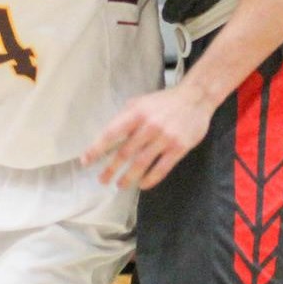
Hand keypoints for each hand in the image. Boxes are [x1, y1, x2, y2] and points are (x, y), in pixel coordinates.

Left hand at [81, 83, 216, 189]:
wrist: (196, 97)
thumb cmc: (164, 101)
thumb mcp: (140, 103)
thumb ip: (125, 118)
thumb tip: (108, 138)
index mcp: (136, 113)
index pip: (111, 133)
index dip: (97, 148)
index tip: (86, 161)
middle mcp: (149, 126)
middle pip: (125, 152)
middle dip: (111, 169)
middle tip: (102, 180)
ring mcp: (165, 137)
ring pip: (142, 163)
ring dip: (128, 177)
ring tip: (120, 185)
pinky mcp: (179, 147)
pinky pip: (162, 168)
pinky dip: (151, 179)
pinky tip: (142, 185)